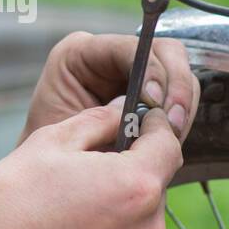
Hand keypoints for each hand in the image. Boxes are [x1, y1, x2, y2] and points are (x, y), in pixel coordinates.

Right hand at [0, 99, 182, 228]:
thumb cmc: (10, 202)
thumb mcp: (49, 143)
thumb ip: (98, 121)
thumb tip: (123, 110)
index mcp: (137, 184)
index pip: (167, 144)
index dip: (151, 129)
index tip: (135, 125)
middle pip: (152, 188)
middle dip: (127, 176)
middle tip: (82, 176)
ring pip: (138, 226)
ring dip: (117, 215)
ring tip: (68, 216)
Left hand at [18, 31, 200, 145]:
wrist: (46, 181)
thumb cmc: (48, 155)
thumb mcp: (70, 132)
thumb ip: (106, 118)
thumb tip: (149, 114)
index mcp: (79, 53)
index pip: (131, 47)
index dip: (151, 71)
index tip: (155, 102)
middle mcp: (109, 56)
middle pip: (166, 53)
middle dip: (176, 89)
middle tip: (173, 124)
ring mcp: (132, 74)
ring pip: (179, 76)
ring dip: (182, 107)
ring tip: (172, 135)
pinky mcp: (148, 96)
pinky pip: (176, 100)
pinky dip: (179, 119)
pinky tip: (170, 139)